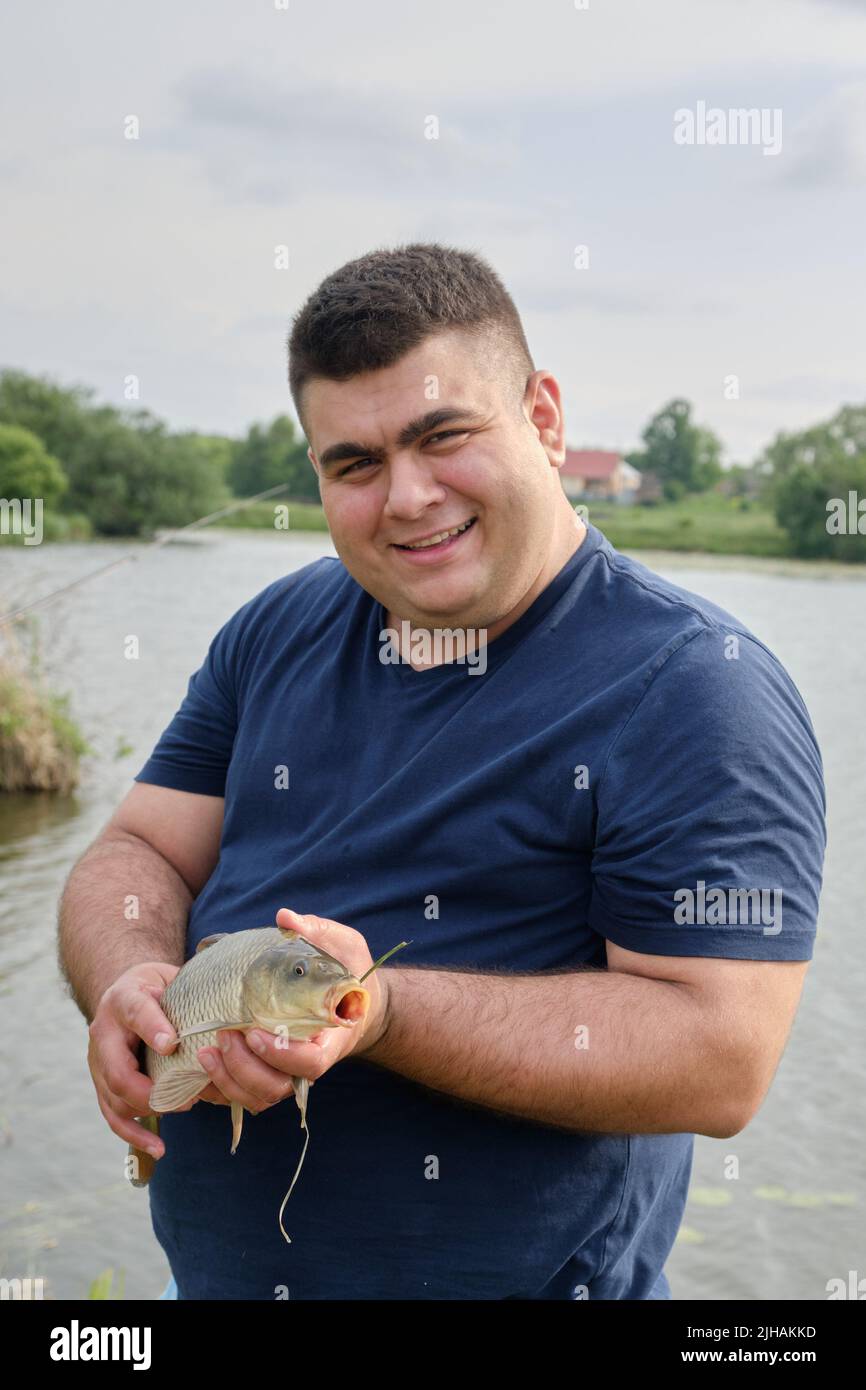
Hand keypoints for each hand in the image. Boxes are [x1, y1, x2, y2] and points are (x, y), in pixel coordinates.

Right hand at [87, 961, 184, 1158]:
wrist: (124, 991)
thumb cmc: (155, 986)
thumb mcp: (170, 979)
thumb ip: (189, 998)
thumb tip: (226, 1021)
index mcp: (123, 999)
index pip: (135, 1013)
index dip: (152, 1029)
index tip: (171, 1044)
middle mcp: (104, 1033)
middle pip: (118, 1072)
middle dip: (152, 1091)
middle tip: (188, 1096)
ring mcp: (98, 1063)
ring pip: (115, 1100)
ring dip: (149, 1112)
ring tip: (185, 1108)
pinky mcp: (102, 1084)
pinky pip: (114, 1116)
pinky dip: (135, 1135)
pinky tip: (158, 1149)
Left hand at [194, 907, 390, 1116]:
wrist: (352, 995)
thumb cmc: (348, 967)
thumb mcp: (342, 943)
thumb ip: (316, 931)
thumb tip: (284, 918)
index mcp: (331, 1037)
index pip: (311, 1063)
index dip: (282, 1055)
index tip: (255, 1031)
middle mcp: (309, 1061)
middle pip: (277, 1086)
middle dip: (245, 1067)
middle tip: (223, 1034)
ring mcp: (289, 1070)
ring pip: (259, 1096)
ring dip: (229, 1078)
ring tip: (207, 1050)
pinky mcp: (270, 1070)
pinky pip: (246, 1093)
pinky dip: (223, 1086)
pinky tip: (204, 1061)